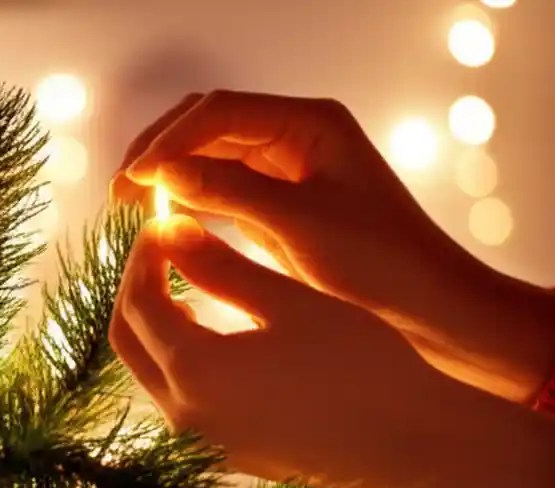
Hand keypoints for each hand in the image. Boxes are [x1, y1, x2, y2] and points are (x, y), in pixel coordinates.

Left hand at [110, 217, 554, 487]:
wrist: (429, 443)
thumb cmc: (370, 360)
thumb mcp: (291, 298)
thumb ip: (218, 265)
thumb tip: (168, 231)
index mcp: (197, 375)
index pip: (138, 300)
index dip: (145, 251)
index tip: (167, 215)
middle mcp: (188, 420)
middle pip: (129, 339)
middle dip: (138, 284)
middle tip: (166, 241)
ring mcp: (208, 445)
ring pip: (152, 371)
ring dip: (158, 319)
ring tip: (188, 271)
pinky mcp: (231, 455)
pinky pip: (182, 397)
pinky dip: (182, 353)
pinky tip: (215, 319)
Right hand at [115, 91, 554, 403]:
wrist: (433, 309)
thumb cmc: (378, 264)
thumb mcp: (295, 224)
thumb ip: (226, 190)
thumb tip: (161, 172)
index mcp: (311, 123)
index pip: (219, 111)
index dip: (168, 141)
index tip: (132, 180)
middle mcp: (301, 135)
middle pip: (211, 125)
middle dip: (163, 152)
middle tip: (121, 192)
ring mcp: (294, 169)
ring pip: (215, 156)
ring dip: (174, 175)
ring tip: (132, 206)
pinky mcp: (289, 204)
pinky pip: (229, 188)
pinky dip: (195, 198)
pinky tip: (170, 219)